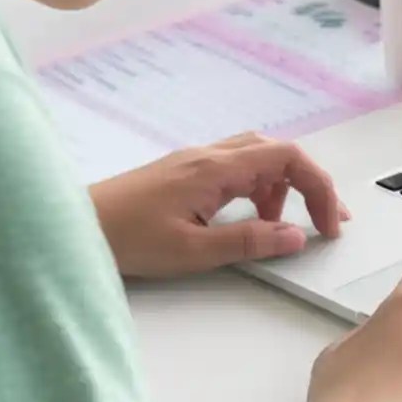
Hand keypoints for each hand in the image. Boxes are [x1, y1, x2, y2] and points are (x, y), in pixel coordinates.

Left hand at [89, 133, 348, 277]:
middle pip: (278, 151)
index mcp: (215, 169)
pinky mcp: (185, 172)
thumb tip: (295, 237)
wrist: (73, 225)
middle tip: (325, 220)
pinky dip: (258, 191)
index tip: (328, 224)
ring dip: (283, 188)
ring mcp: (196, 161)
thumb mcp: (193, 250)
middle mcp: (209, 156)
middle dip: (309, 183)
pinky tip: (249, 220)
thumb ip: (248, 241)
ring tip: (281, 227)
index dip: (319, 187)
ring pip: (259, 158)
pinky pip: (237, 169)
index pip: (288, 158)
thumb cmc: (126, 239)